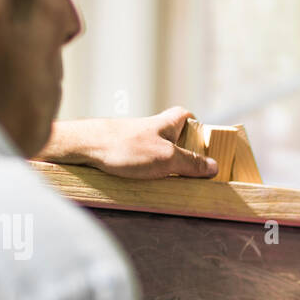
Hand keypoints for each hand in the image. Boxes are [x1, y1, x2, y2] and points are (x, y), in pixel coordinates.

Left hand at [40, 107, 217, 178]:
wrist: (85, 147)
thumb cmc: (125, 147)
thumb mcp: (166, 158)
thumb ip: (191, 163)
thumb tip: (214, 167)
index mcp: (166, 123)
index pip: (186, 115)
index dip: (196, 126)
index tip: (205, 143)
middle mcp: (152, 128)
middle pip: (175, 137)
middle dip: (183, 153)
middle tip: (192, 172)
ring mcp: (137, 140)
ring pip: (159, 152)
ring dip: (166, 167)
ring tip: (172, 182)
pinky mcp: (123, 152)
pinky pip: (144, 162)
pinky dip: (149, 172)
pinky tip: (148, 184)